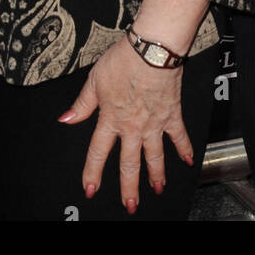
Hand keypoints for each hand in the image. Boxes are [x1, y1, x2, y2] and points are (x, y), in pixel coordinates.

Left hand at [59, 35, 192, 212]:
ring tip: (157, 189)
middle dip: (128, 187)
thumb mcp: (95, 80)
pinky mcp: (171, 114)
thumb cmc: (123, 60)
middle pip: (129, 163)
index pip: (98, 153)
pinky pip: (179, 135)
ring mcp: (154, 123)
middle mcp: (132, 127)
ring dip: (156, 175)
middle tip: (130, 205)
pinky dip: (184, 148)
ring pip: (154, 156)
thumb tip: (66, 119)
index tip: (90, 189)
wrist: (152, 50)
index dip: (92, 173)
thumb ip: (82, 104)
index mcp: (111, 119)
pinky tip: (188, 161)